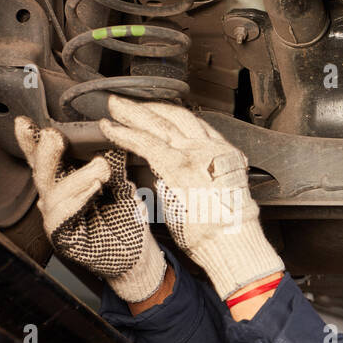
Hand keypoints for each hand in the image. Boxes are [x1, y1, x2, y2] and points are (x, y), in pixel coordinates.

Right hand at [14, 117, 165, 302]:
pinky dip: (78, 200)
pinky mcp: (62, 238)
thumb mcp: (122, 184)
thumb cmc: (127, 218)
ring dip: (77, 177)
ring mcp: (56, 218)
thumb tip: (112, 138)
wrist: (138, 253)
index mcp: (64, 180)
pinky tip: (93, 189)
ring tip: (101, 169)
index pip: (44, 157)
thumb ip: (113, 164)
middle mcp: (55, 197)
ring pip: (54, 192)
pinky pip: (63, 216)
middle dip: (44, 151)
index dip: (31, 140)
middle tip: (53, 136)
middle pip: (41, 170)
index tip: (27, 123)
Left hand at [98, 95, 283, 300]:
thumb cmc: (227, 228)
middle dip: (149, 107)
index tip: (155, 112)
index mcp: (222, 154)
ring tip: (114, 107)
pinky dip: (125, 133)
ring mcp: (195, 154)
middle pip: (177, 116)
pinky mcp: (177, 165)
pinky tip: (109, 128)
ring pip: (160, 123)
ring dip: (133, 113)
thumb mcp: (219, 195)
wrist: (233, 240)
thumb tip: (177, 182)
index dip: (170, 115)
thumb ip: (200, 181)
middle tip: (127, 102)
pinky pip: (146, 142)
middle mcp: (210, 148)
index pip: (194, 125)